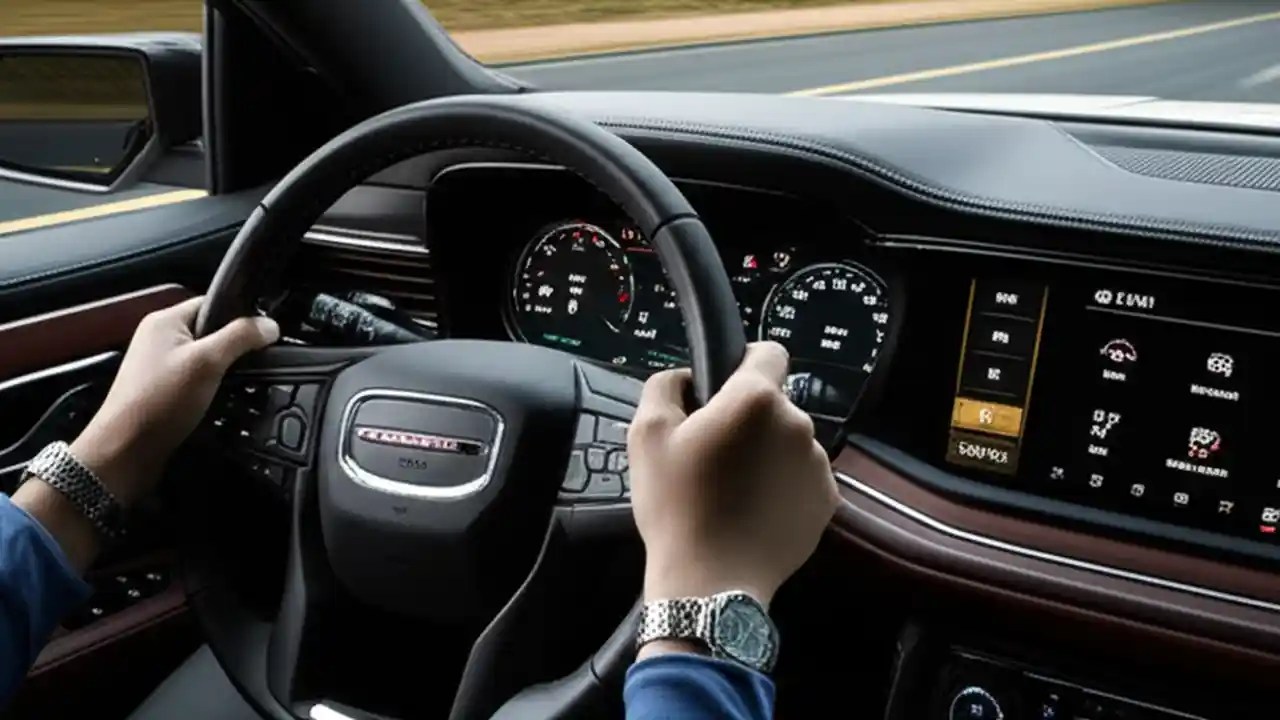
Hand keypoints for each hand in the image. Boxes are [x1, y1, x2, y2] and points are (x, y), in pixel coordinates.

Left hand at [15, 297, 277, 569]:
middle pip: (212, 331)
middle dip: (234, 348)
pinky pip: (198, 380)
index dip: (240, 316)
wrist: (126, 451)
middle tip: (252, 364)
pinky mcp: (164, 391)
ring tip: (237, 385)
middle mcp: (160, 339)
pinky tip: (220, 401)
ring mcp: (160, 366)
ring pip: (207, 358)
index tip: (263, 336)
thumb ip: (241, 337)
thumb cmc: (158, 402)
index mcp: (165, 321)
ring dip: (224, 371)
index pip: (213, 303)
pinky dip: (213, 389)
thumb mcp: (208, 362)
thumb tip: (270, 324)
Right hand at [628, 342, 838, 611]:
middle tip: (713, 453)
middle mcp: (798, 424)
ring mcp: (817, 464)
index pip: (769, 351)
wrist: (709, 583)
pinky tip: (753, 509)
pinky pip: (801, 476)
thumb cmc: (675, 507)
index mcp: (756, 400)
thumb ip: (665, 385)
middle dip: (748, 418)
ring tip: (732, 488)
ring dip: (766, 453)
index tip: (722, 390)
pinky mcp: (827, 500)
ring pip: (788, 441)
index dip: (743, 364)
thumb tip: (687, 378)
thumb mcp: (645, 435)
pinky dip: (782, 485)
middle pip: (774, 403)